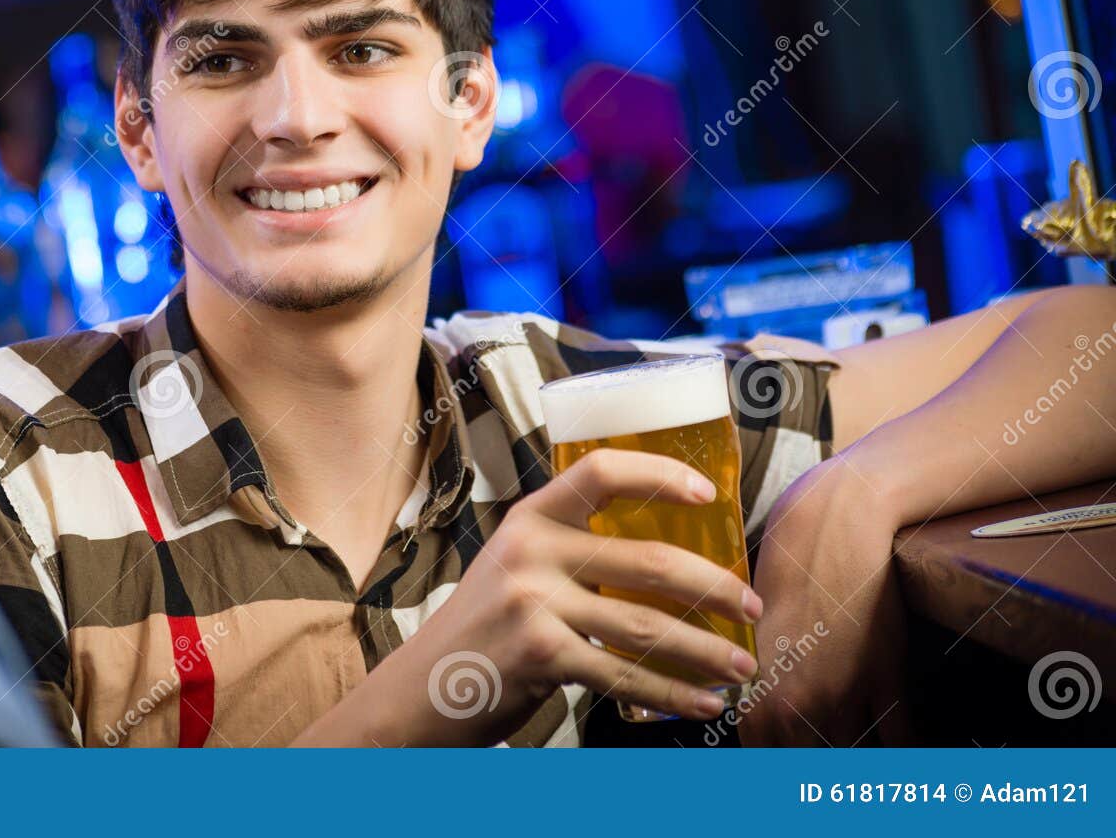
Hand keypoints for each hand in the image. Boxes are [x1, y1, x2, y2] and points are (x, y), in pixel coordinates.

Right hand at [299, 448, 763, 745]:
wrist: (422, 689)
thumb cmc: (483, 629)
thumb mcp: (514, 568)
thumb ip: (570, 554)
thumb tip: (665, 565)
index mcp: (530, 517)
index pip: (600, 471)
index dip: (659, 473)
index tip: (706, 493)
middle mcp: (531, 551)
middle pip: (649, 560)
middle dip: (717, 587)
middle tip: (754, 606)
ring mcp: (534, 602)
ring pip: (648, 625)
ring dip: (708, 649)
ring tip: (743, 663)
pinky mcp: (541, 654)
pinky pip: (626, 674)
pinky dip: (673, 694)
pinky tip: (702, 704)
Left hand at [738, 457, 912, 745]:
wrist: (838, 520)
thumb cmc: (788, 558)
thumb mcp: (757, 616)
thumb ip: (757, 666)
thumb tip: (753, 699)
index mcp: (758, 678)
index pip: (757, 748)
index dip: (767, 755)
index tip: (775, 752)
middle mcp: (799, 695)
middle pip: (801, 758)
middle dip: (804, 756)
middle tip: (811, 748)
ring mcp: (846, 691)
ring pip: (847, 752)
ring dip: (846, 752)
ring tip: (846, 749)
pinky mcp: (887, 676)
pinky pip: (898, 739)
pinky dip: (897, 749)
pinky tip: (893, 749)